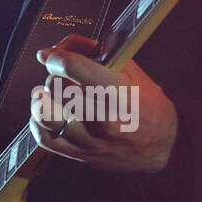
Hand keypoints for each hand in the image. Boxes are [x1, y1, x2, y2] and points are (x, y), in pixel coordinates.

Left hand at [29, 34, 177, 171]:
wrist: (163, 146)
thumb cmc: (147, 105)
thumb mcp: (131, 70)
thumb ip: (97, 51)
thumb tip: (60, 46)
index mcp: (118, 92)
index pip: (73, 66)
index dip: (56, 56)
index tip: (53, 55)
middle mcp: (102, 118)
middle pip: (55, 87)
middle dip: (52, 75)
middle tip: (59, 75)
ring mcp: (89, 140)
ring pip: (44, 114)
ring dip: (41, 99)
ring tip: (47, 94)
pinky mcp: (80, 155)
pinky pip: (44, 138)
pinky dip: (38, 122)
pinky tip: (48, 113)